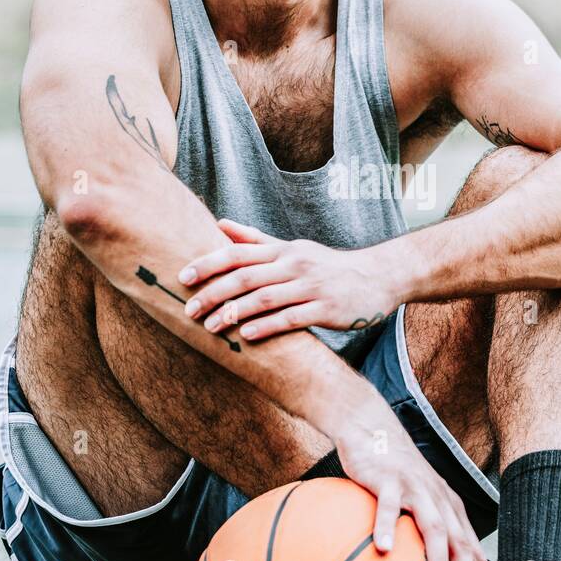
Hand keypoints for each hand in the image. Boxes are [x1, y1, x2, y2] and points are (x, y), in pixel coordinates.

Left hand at [178, 220, 396, 340]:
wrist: (378, 278)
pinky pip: (291, 318)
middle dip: (214, 293)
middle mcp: (295, 264)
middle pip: (246, 276)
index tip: (182, 277)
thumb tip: (220, 224)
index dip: (208, 263)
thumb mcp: (293, 249)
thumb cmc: (328, 266)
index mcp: (283, 251)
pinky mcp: (327, 309)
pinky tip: (246, 336)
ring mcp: (311, 286)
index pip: (238, 252)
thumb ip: (256, 240)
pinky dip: (266, 326)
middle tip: (189, 310)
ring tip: (211, 327)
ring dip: (234, 313)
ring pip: (265, 298)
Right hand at [335, 415, 488, 560]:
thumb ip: (423, 533)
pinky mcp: (388, 479)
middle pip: (459, 543)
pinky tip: (384, 549)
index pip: (472, 550)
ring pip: (433, 526)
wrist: (372, 429)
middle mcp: (439, 499)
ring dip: (438, 560)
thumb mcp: (417, 501)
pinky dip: (388, 526)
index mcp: (449, 508)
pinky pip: (389, 505)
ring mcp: (415, 488)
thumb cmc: (394, 473)